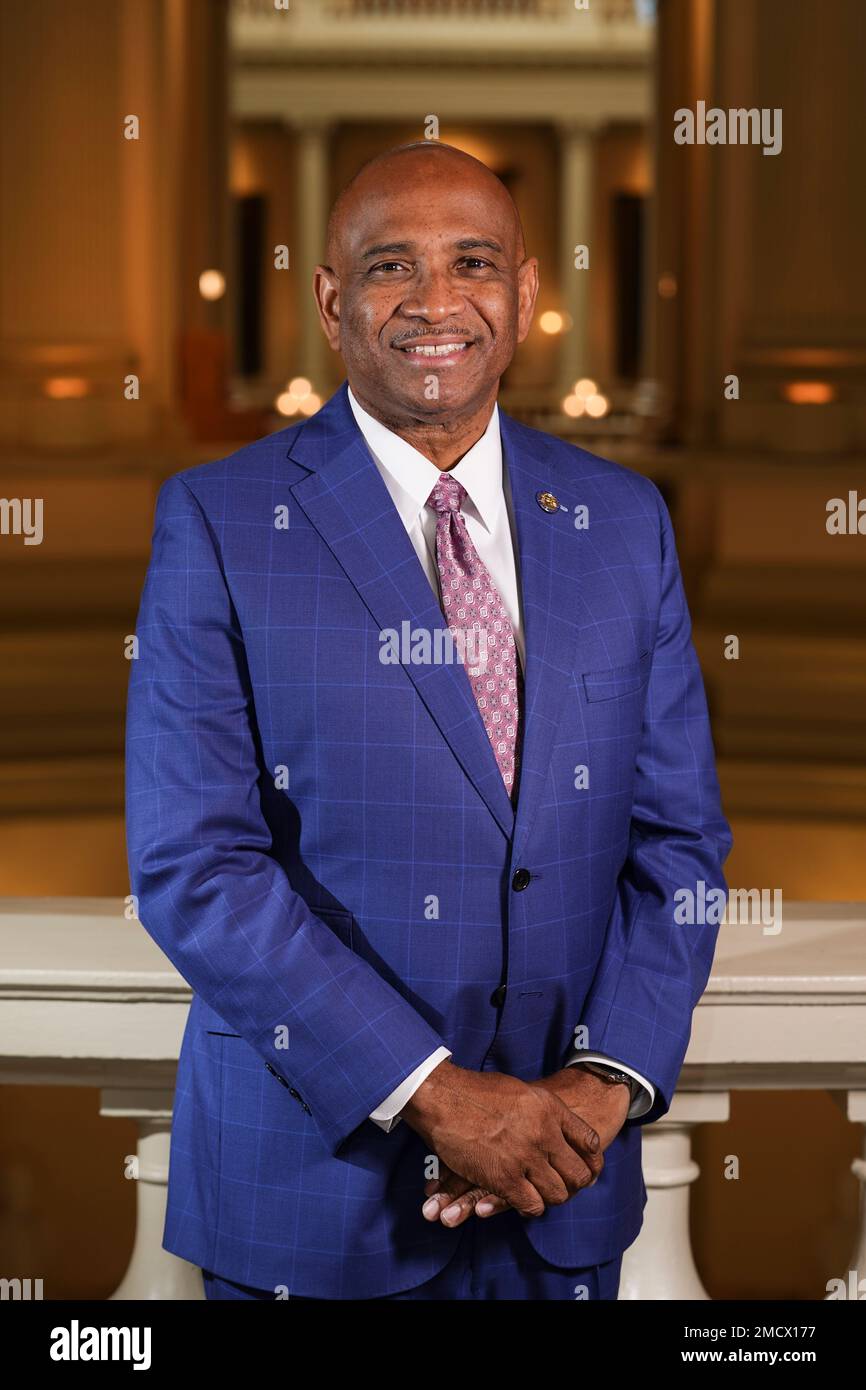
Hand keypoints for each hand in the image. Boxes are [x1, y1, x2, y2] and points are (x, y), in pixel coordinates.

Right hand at [401, 1059, 602, 1218]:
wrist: (444, 1098)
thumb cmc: (476, 1092)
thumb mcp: (521, 1091)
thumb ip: (543, 1112)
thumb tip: (555, 1128)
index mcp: (550, 1108)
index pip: (590, 1141)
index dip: (591, 1160)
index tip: (585, 1166)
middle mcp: (544, 1133)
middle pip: (579, 1174)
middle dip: (574, 1184)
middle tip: (563, 1185)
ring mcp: (525, 1157)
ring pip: (558, 1194)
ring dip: (550, 1196)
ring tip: (541, 1193)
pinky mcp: (504, 1178)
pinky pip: (532, 1205)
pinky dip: (529, 1207)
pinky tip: (521, 1200)